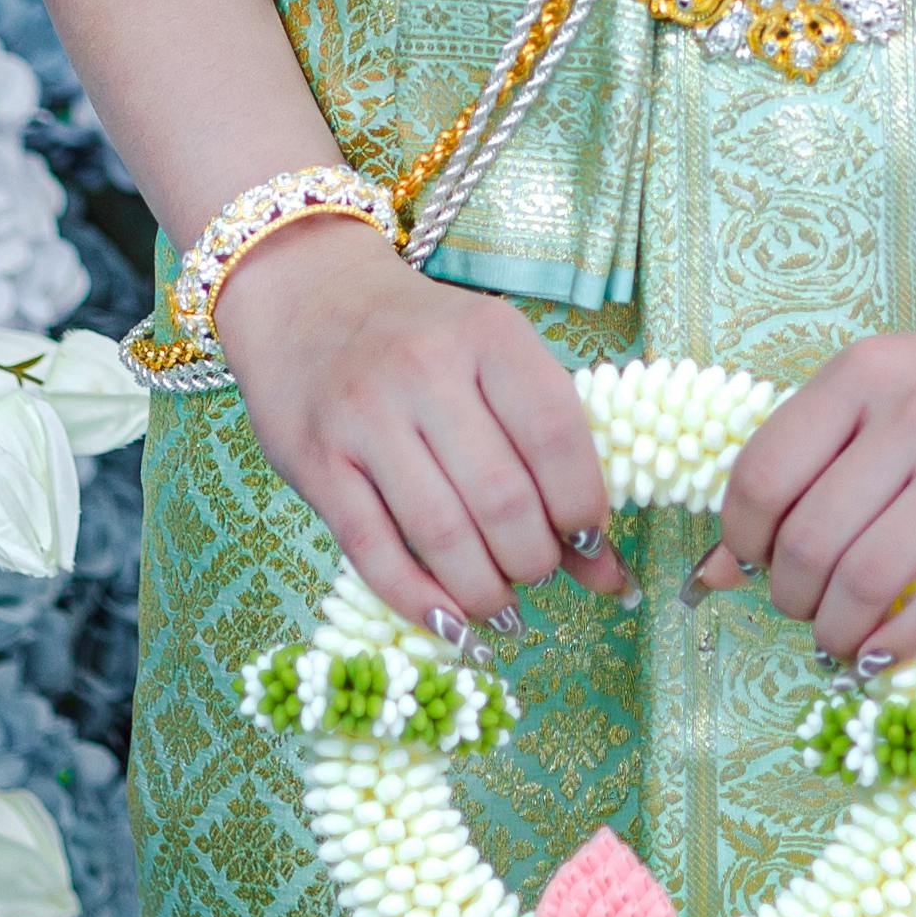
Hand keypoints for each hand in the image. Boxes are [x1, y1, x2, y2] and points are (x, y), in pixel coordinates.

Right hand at [213, 221, 634, 631]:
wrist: (307, 296)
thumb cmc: (422, 338)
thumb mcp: (494, 364)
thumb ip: (551, 455)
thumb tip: (608, 573)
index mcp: (489, 335)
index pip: (557, 437)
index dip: (583, 505)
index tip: (588, 538)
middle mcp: (426, 370)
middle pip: (503, 500)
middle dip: (535, 560)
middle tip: (538, 573)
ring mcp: (365, 418)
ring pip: (442, 536)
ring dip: (485, 590)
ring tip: (501, 605)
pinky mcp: (317, 464)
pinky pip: (375, 553)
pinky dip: (420, 601)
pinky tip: (449, 620)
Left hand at [695, 284, 915, 665]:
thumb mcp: (883, 391)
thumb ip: (806, 464)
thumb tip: (717, 570)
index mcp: (863, 374)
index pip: (762, 475)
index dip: (743, 540)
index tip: (756, 564)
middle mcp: (913, 411)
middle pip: (811, 540)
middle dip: (792, 600)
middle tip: (806, 614)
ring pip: (873, 577)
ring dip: (841, 633)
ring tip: (843, 644)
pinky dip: (905, 643)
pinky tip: (889, 656)